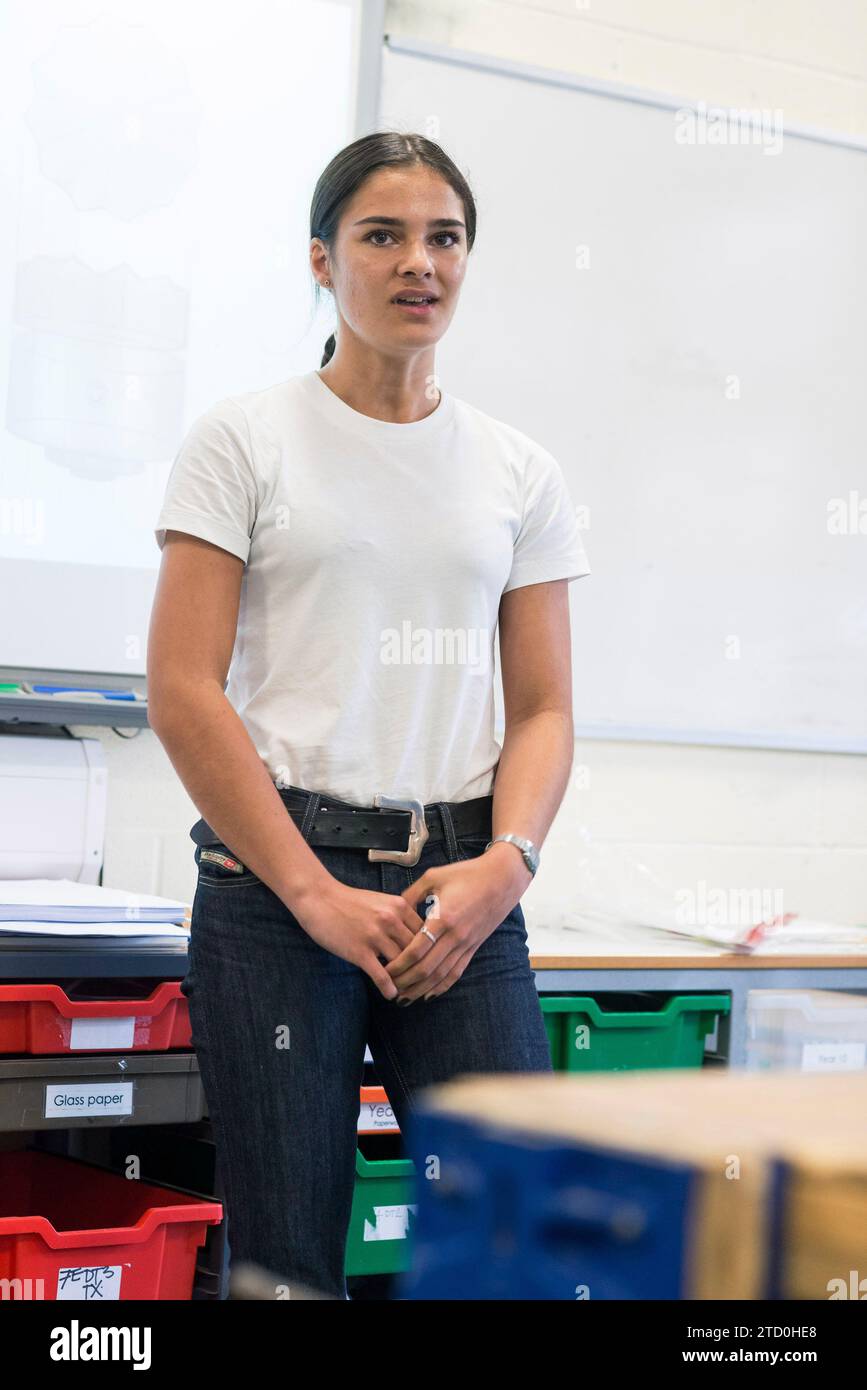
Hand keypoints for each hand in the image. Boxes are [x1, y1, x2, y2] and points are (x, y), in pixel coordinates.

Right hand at [290, 879, 424, 999]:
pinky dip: (389, 988)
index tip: (432, 963)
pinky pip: (381, 975)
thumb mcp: (382, 901)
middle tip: (424, 983)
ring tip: (409, 992)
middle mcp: (391, 920)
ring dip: (406, 981)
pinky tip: (391, 994)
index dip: (431, 951)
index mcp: (400, 906)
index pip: (427, 934)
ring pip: (402, 965)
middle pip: (418, 951)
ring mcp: (375, 936)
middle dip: (422, 968)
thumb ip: (400, 916)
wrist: (319, 898)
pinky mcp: (359, 951)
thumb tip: (418, 935)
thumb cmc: (350, 901)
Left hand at [387, 844, 531, 1003]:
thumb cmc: (467, 874)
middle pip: (426, 968)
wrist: (502, 879)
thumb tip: (394, 908)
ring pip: (440, 975)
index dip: (399, 963)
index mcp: (443, 917)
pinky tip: (428, 995)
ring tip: (404, 998)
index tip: (384, 969)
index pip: (416, 950)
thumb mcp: (434, 876)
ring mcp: (466, 944)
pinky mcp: (473, 948)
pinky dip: (441, 987)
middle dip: (405, 981)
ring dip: (421, 989)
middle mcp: (455, 936)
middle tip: (389, 988)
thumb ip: (412, 893)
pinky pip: (456, 973)